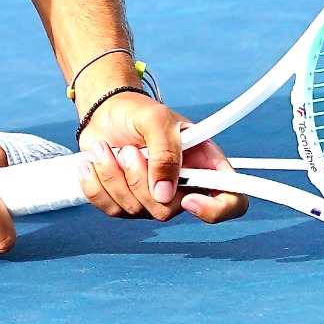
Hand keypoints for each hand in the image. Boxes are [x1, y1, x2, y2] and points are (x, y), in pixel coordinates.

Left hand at [76, 92, 248, 224]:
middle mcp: (183, 187)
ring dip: (112, 176)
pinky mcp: (124, 202)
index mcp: (205, 165)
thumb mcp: (156, 119)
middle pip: (168, 211)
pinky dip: (95, 185)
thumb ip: (165, 153)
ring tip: (106, 148)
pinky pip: (110, 210)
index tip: (187, 199)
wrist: (104, 112)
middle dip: (139, 180)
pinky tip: (91, 163)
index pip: (232, 201)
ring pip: (135, 211)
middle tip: (129, 150)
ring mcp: (152, 198)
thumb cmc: (138, 112)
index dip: (216, 210)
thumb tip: (164, 194)